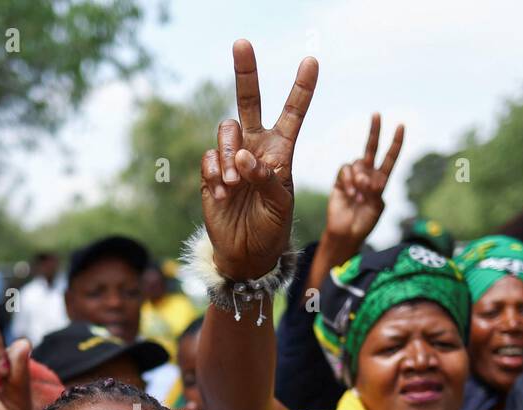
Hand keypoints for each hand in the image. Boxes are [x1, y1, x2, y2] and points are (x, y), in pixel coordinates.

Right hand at [200, 39, 316, 279]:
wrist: (245, 253)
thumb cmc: (271, 228)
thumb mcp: (281, 204)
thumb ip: (267, 177)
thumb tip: (242, 157)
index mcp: (282, 151)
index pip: (293, 114)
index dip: (302, 89)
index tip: (311, 61)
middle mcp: (256, 147)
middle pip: (250, 101)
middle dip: (246, 72)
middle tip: (242, 43)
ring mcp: (232, 158)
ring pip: (227, 130)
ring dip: (230, 153)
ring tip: (235, 182)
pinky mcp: (212, 172)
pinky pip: (210, 158)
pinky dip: (217, 174)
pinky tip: (223, 193)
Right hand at [325, 113, 403, 248]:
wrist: (347, 233)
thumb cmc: (365, 223)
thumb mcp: (377, 207)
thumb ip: (376, 190)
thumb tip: (367, 177)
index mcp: (380, 180)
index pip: (389, 158)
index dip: (395, 143)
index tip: (401, 126)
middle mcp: (367, 174)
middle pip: (371, 148)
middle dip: (374, 131)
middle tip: (377, 114)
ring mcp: (353, 176)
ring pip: (357, 163)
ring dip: (360, 178)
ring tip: (360, 195)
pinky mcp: (340, 180)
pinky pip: (345, 170)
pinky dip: (349, 181)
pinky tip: (351, 194)